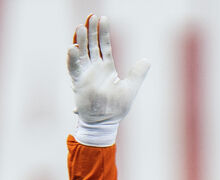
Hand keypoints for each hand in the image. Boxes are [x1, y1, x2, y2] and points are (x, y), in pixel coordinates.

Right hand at [67, 15, 149, 142]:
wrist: (105, 123)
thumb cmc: (116, 109)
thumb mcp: (130, 89)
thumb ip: (137, 74)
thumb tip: (147, 60)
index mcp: (106, 68)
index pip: (104, 46)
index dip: (103, 32)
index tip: (103, 18)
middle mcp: (94, 69)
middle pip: (91, 45)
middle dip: (91, 31)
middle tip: (91, 16)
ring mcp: (85, 75)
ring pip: (81, 53)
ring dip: (81, 41)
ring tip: (81, 27)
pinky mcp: (78, 84)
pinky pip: (73, 69)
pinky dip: (72, 58)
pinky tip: (72, 47)